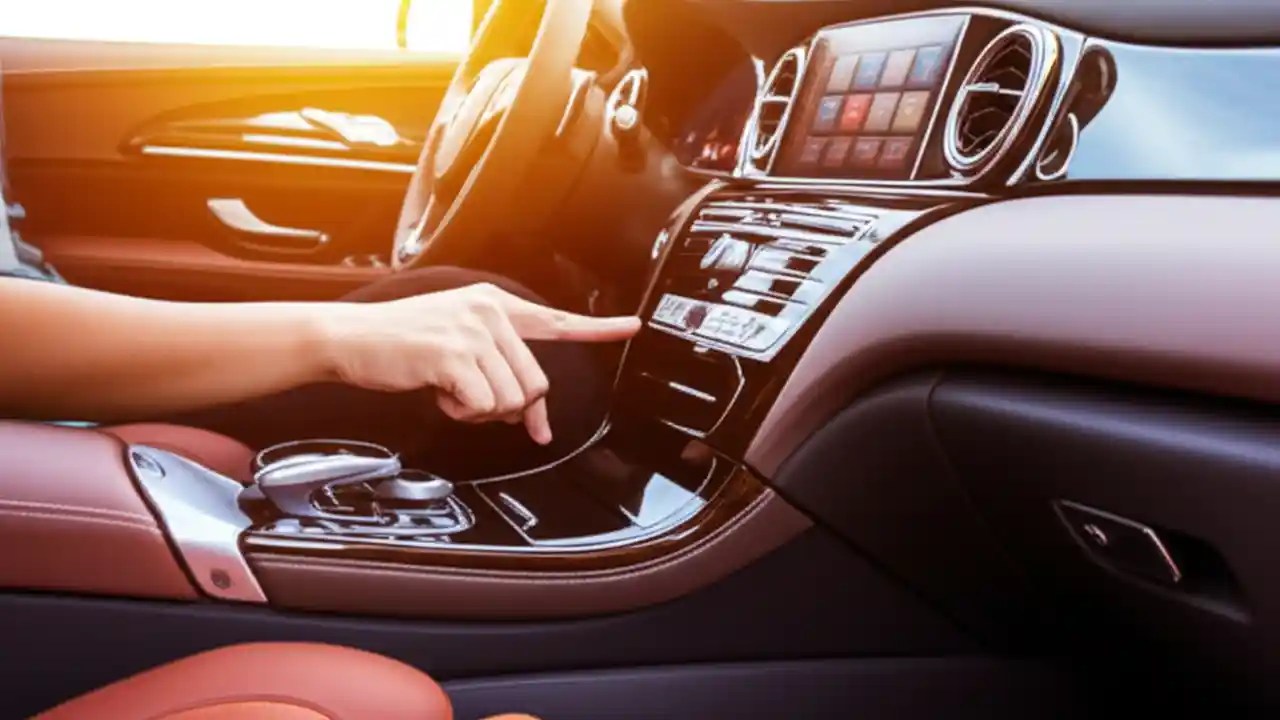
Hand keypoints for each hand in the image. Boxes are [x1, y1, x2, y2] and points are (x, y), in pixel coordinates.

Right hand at [320, 283, 639, 443]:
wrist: (350, 339)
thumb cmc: (402, 346)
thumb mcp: (459, 348)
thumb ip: (500, 374)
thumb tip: (534, 422)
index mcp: (494, 305)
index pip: (556, 321)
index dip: (598, 329)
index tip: (631, 326)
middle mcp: (489, 312)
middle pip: (535, 383)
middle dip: (508, 406)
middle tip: (470, 399)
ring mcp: (473, 331)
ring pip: (512, 399)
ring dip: (481, 411)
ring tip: (450, 390)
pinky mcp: (454, 354)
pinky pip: (483, 406)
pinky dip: (461, 412)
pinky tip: (438, 392)